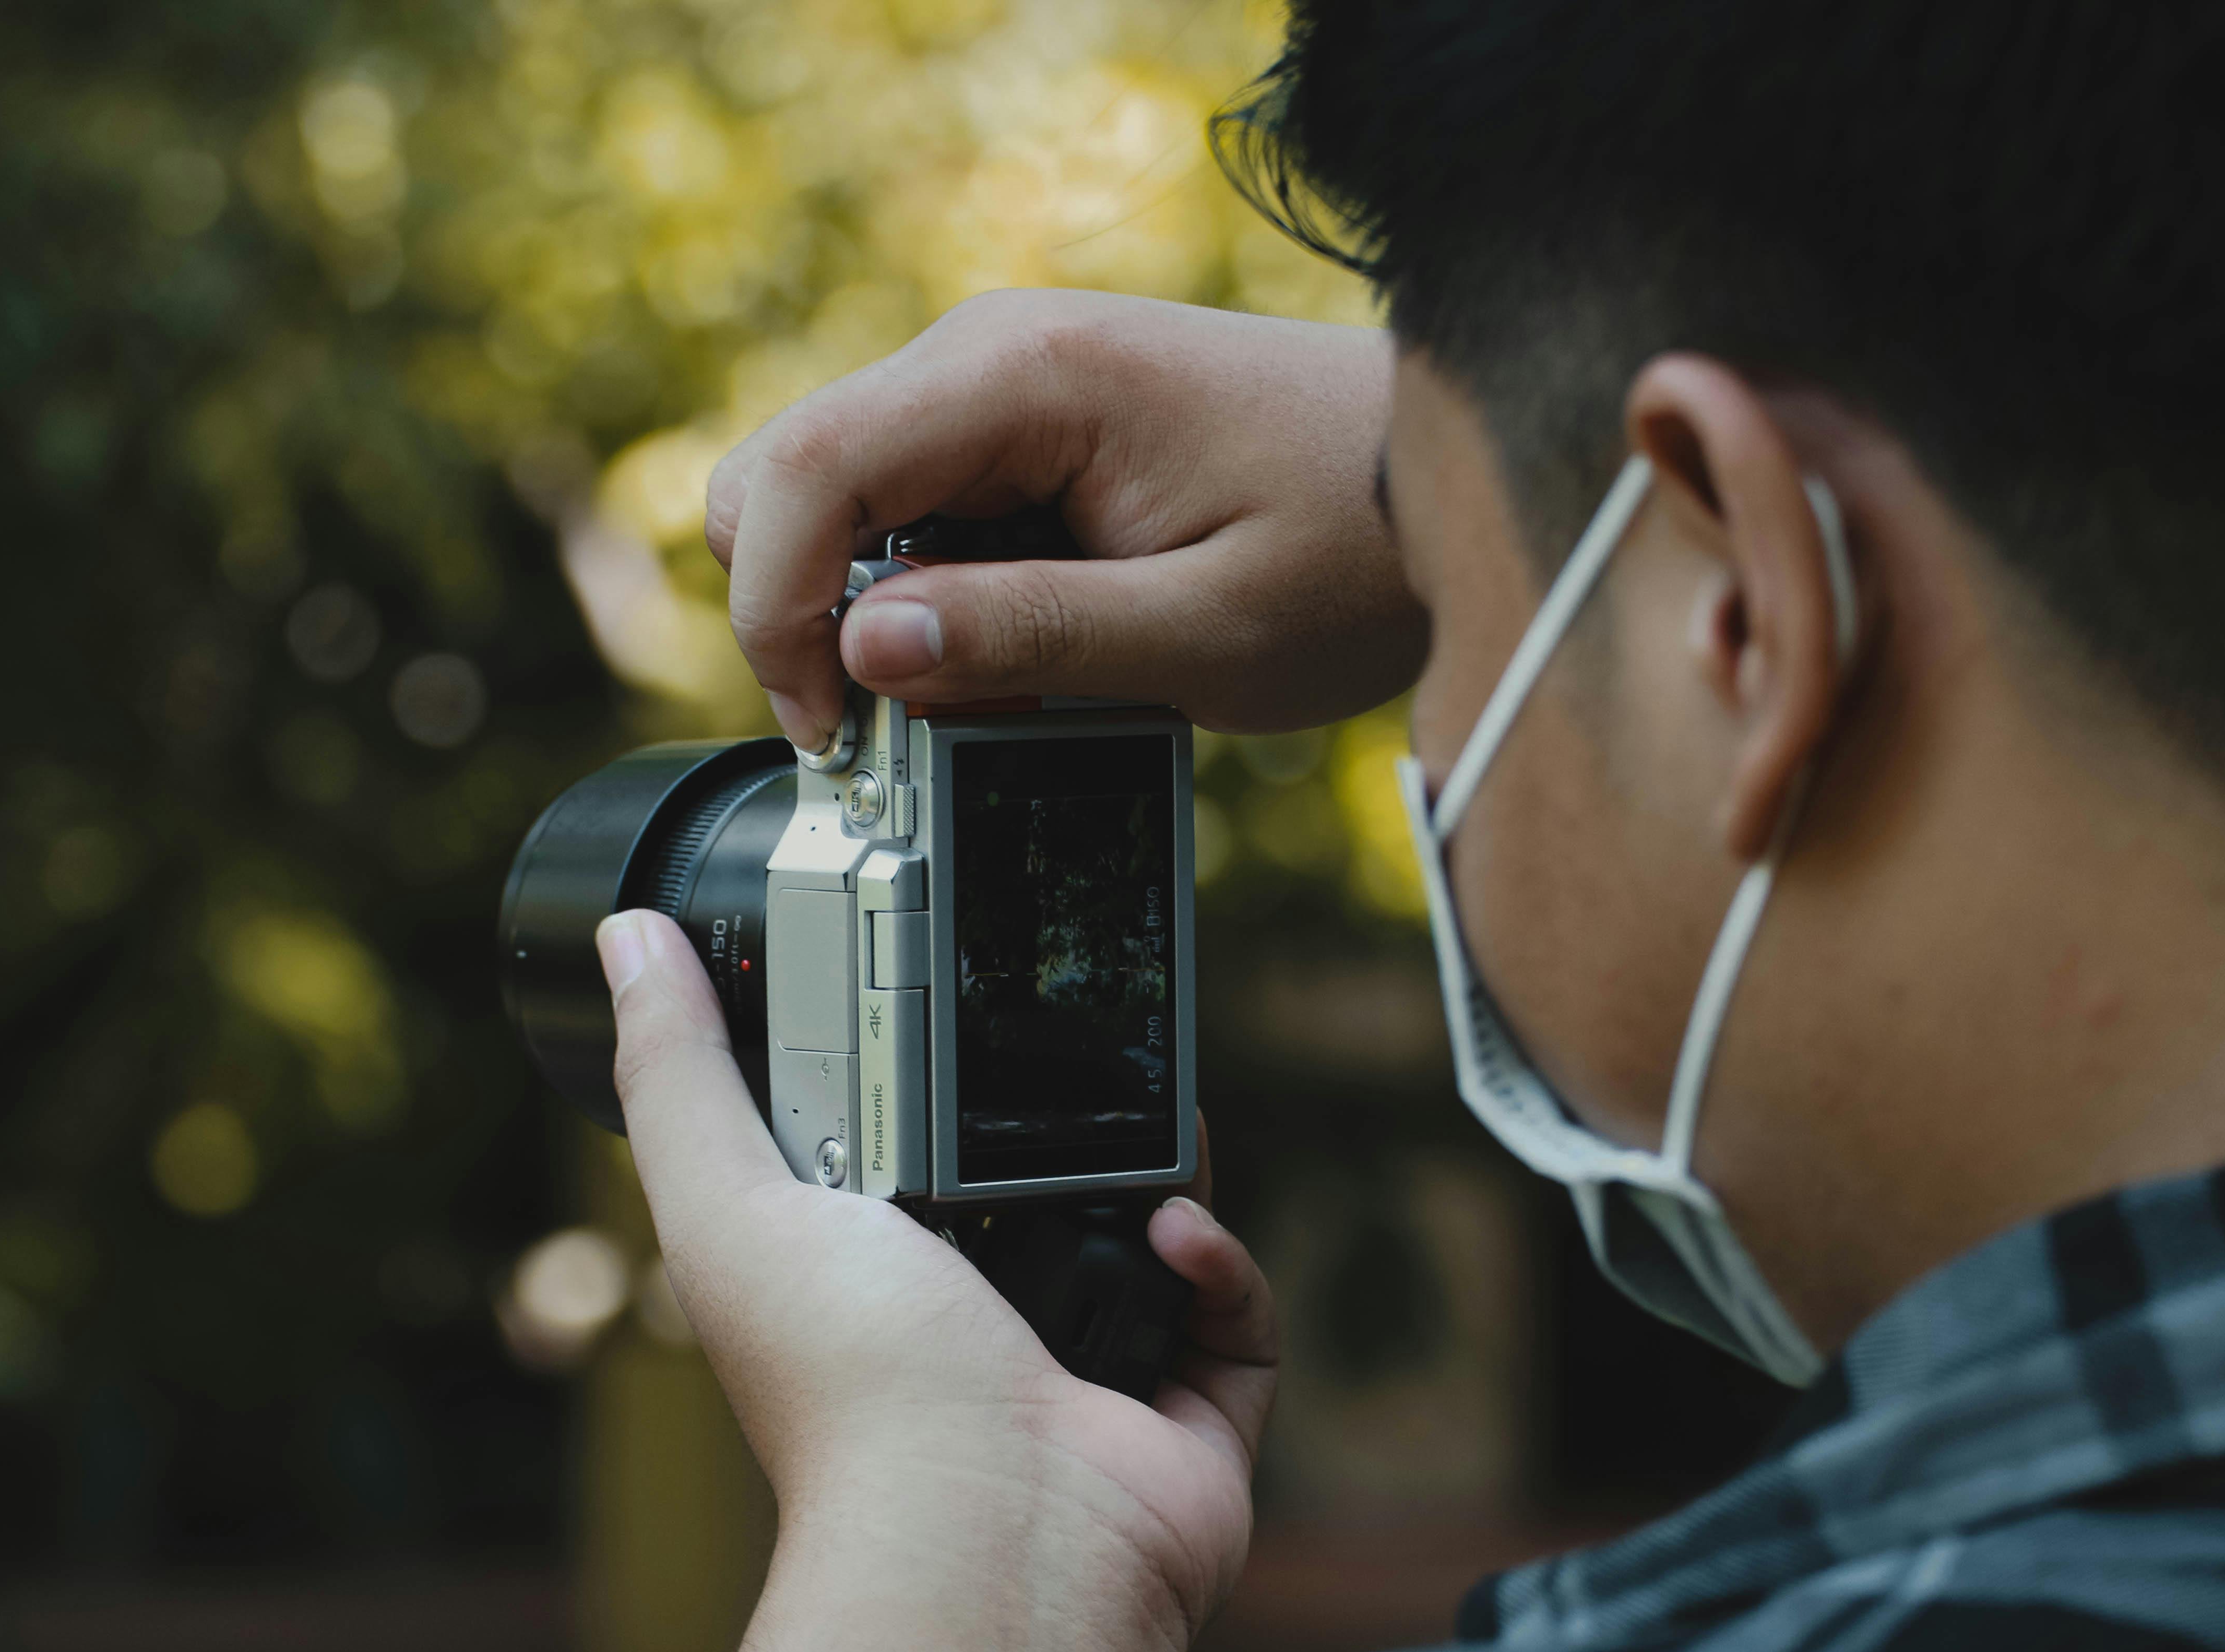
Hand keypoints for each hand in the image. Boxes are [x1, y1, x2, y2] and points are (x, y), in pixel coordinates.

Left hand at [599, 903, 1278, 1651]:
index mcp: (872, 1281)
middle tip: (1082, 1053)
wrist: (996, 1532)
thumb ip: (680, 1068)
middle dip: (1072, 1117)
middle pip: (1045, 1187)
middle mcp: (978, 1330)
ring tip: (1147, 1128)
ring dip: (1162, 1174)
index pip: (910, 1159)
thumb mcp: (733, 1198)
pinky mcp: (1186, 1416)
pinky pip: (1230, 1318)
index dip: (932, 1083)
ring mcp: (1088, 1376)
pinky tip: (1172, 1237)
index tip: (957, 999)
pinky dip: (1218, 1267)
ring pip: (1149, 1243)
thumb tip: (628, 944)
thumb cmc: (854, 1388)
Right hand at [704, 287, 1424, 751]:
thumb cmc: (1358, 548)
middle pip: (788, 470)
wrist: (1447, 479)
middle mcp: (995, 349)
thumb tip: (867, 654)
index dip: (777, 611)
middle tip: (879, 729)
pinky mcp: (1020, 425)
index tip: (829, 728)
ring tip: (961, 696)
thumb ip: (1031, 639)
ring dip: (860, 608)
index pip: (810, 466)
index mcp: (1032, 372)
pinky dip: (918, 594)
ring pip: (833, 492)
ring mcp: (1003, 380)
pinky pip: (908, 507)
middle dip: (798, 611)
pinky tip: (1000, 650)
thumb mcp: (1205, 632)